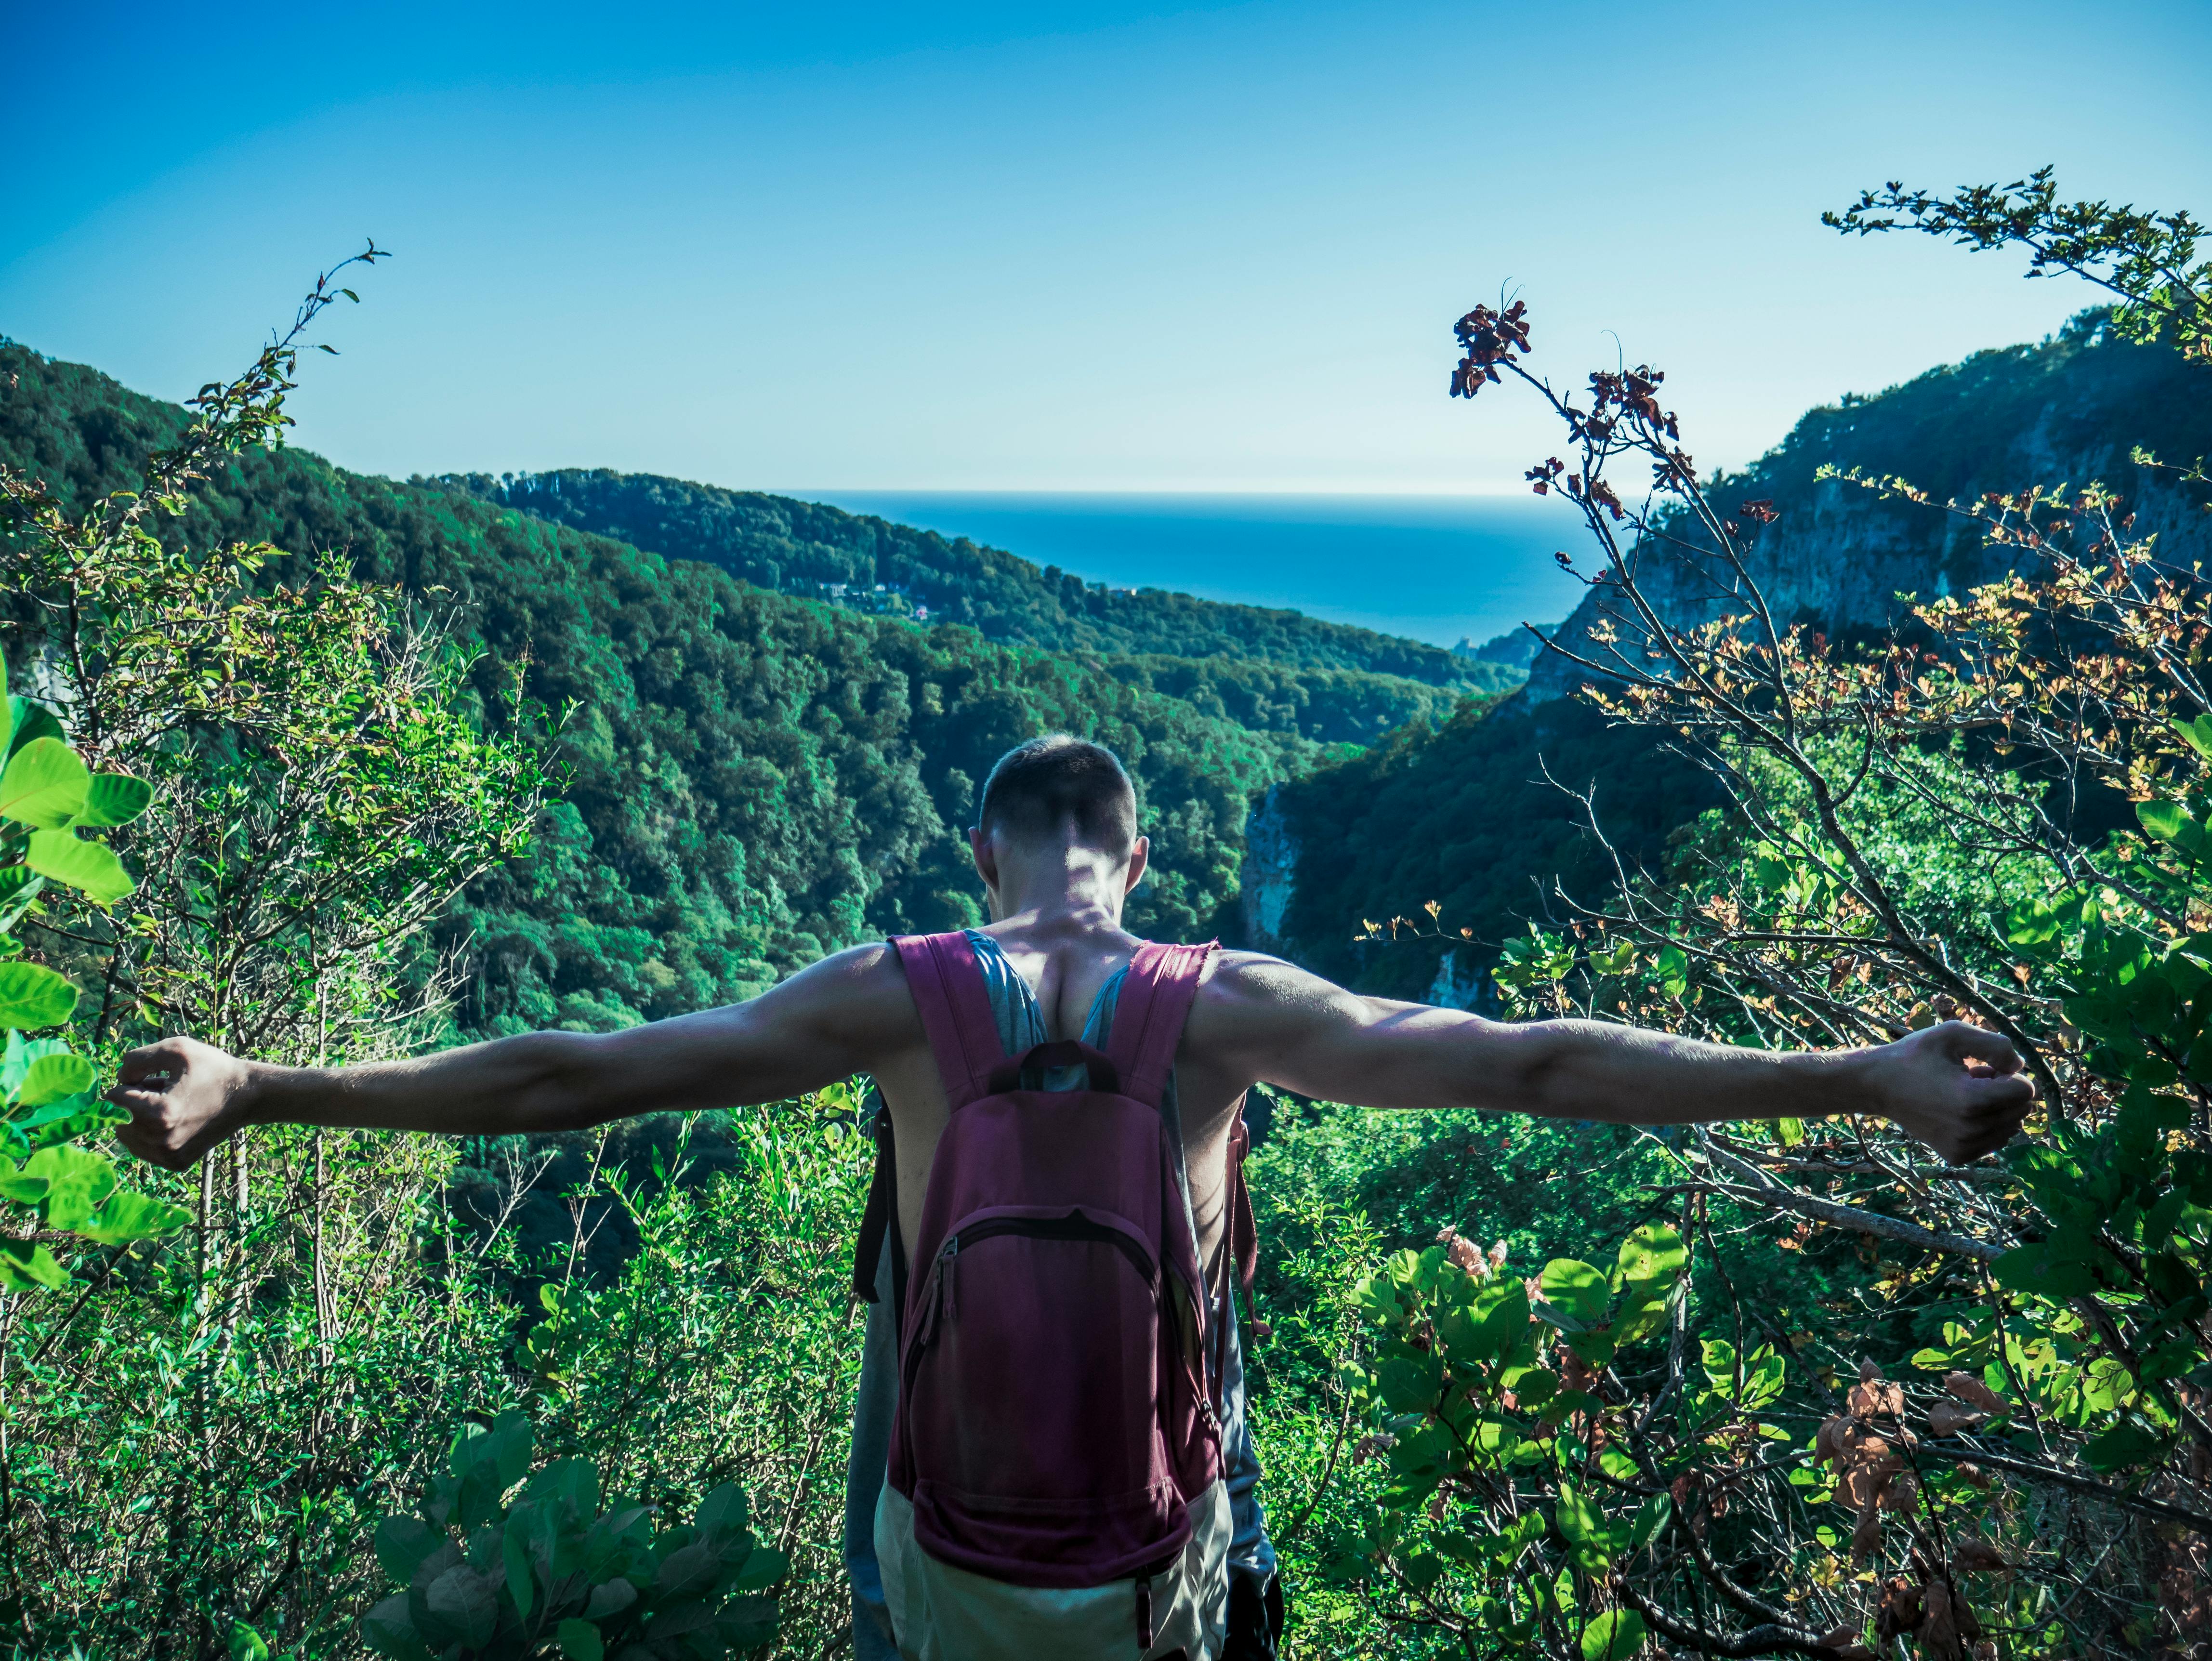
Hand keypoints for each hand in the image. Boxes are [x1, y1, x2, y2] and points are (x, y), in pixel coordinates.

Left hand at [109, 1037, 256, 1169]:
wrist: (248, 1096)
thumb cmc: (213, 1068)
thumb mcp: (176, 1048)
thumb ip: (135, 1060)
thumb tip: (119, 1081)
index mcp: (159, 1113)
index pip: (112, 1098)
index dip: (131, 1082)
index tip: (157, 1079)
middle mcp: (160, 1140)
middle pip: (117, 1118)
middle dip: (134, 1103)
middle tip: (166, 1093)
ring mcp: (168, 1155)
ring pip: (127, 1136)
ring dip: (140, 1120)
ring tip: (171, 1107)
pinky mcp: (175, 1163)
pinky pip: (143, 1149)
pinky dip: (151, 1134)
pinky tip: (175, 1122)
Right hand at [1864, 1020, 2035, 1162]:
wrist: (1877, 1085)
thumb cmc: (1915, 1055)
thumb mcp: (1953, 1034)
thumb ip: (1997, 1045)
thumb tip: (2020, 1068)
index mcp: (1971, 1100)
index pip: (2025, 1090)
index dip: (2007, 1073)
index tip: (1980, 1068)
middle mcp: (1970, 1130)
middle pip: (2021, 1109)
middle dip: (2003, 1091)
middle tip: (1971, 1079)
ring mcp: (1963, 1147)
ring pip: (2011, 1127)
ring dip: (1996, 1108)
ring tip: (1964, 1095)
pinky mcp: (1957, 1156)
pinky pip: (1995, 1141)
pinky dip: (1986, 1125)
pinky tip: (1960, 1112)